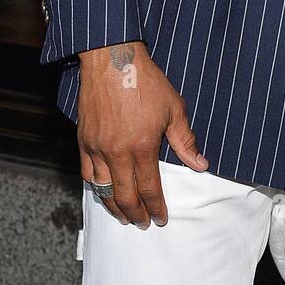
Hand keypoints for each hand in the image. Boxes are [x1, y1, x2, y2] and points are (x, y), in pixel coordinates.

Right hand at [77, 40, 207, 226]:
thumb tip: (201, 164)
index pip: (149, 189)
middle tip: (143, 224)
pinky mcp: (83, 140)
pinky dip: (96, 187)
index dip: (156, 207)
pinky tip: (103, 192)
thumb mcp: (174, 109)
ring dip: (114, 206)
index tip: (161, 218)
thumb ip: (185, 141)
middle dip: (136, 214)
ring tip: (124, 215)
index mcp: (142, 147)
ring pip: (103, 189)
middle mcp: (116, 152)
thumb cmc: (146, 82)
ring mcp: (97, 147)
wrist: (113, 60)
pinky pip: (87, 173)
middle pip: (124, 196)